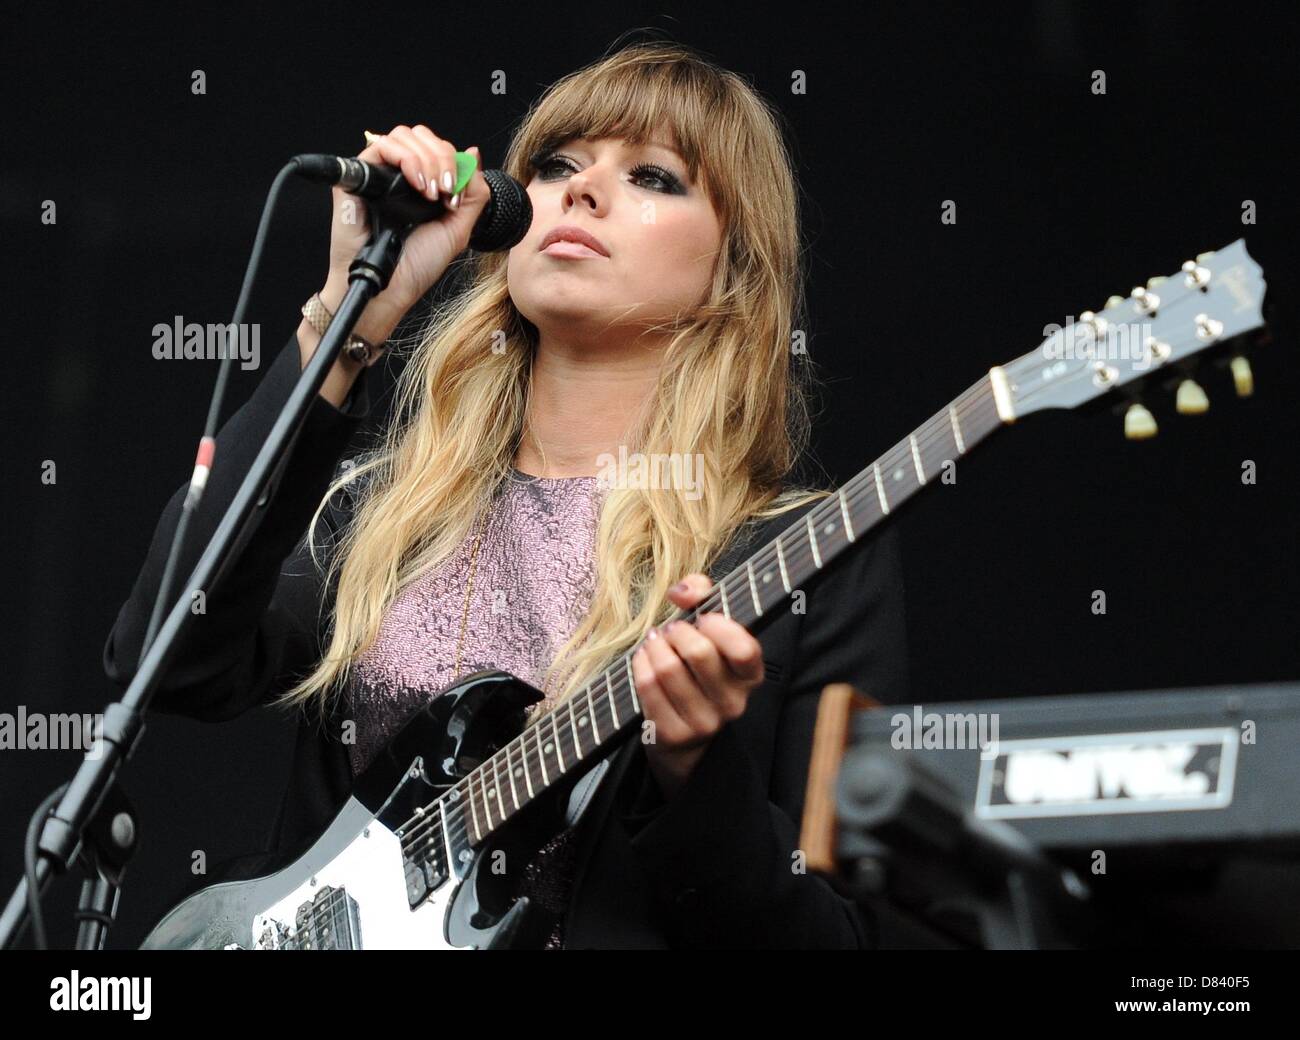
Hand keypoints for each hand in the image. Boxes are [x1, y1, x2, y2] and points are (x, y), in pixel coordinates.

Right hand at [321, 124, 491, 338]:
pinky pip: (380, 146)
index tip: (456, 194)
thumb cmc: (417, 265)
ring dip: (426, 159)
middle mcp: (398, 174)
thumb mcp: (458, 228)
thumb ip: (472, 192)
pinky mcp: (358, 176)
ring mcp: (377, 173)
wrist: (390, 286)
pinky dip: (406, 160)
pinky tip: (417, 186)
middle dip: (442, 157)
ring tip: (432, 193)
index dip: (452, 161)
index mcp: (421, 182)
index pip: (437, 147)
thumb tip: (472, 153)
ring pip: (403, 136)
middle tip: (446, 190)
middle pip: (421, 135)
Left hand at [633, 573, 765, 799]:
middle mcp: (733, 703)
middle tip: (671, 630)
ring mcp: (704, 722)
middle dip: (676, 631)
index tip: (703, 618)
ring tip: (655, 642)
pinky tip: (643, 658)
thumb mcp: (709, 628)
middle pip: (699, 653)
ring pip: (668, 668)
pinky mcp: (673, 734)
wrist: (684, 731)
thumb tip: (683, 591)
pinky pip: (648, 686)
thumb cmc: (698, 668)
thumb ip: (702, 594)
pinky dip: (640, 664)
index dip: (719, 626)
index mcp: (750, 676)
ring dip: (654, 645)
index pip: (744, 650)